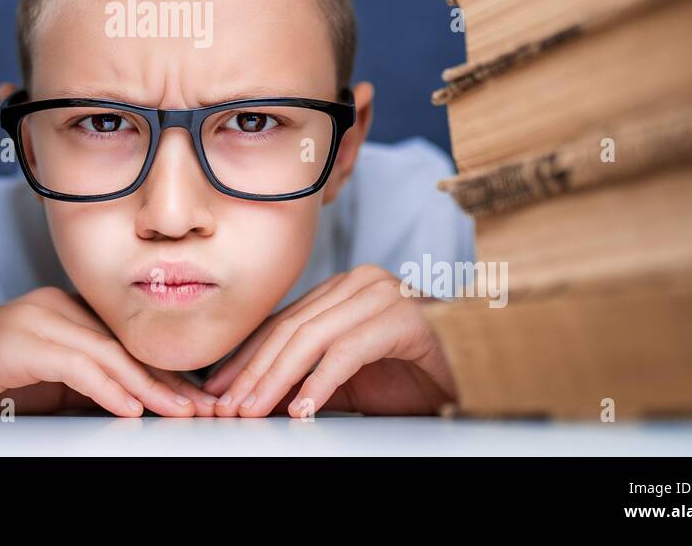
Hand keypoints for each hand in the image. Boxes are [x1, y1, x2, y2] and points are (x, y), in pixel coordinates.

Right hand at [0, 286, 213, 416]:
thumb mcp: (53, 384)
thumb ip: (92, 384)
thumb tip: (142, 401)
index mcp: (66, 309)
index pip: (125, 341)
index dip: (162, 371)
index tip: (196, 398)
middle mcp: (54, 305)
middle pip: (121, 344)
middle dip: (164, 379)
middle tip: (200, 408)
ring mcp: (34, 319)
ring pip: (104, 353)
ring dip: (144, 387)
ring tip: (175, 411)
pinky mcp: (17, 342)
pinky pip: (73, 365)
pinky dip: (105, 388)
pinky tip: (128, 408)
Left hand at [201, 265, 457, 417]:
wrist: (472, 377)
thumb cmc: (408, 379)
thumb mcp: (343, 380)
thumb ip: (301, 378)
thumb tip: (248, 396)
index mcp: (341, 288)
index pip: (282, 323)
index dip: (246, 358)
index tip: (218, 391)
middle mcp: (358, 282)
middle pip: (291, 329)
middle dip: (254, 372)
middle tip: (230, 407)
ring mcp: (383, 294)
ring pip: (313, 338)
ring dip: (278, 380)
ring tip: (255, 410)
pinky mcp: (403, 318)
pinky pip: (350, 351)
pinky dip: (322, 382)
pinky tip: (303, 409)